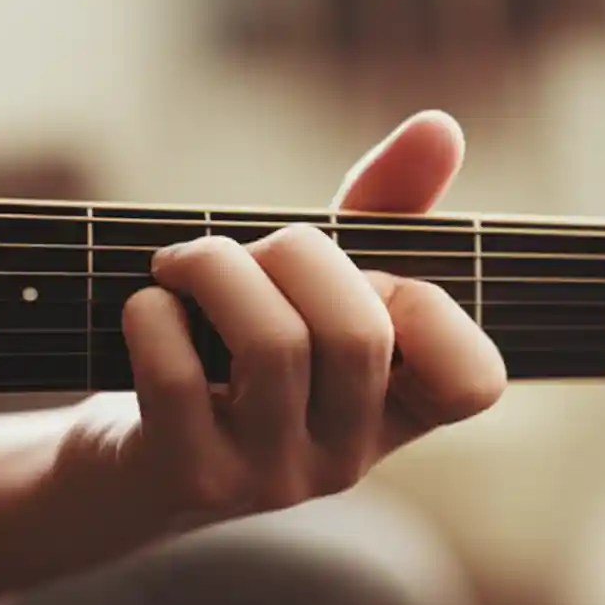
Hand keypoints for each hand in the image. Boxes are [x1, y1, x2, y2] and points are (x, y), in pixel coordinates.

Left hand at [62, 111, 506, 528]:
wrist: (132, 459)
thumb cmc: (240, 348)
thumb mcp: (317, 280)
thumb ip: (385, 206)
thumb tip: (440, 125)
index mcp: (396, 410)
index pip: (473, 382)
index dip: (432, 311)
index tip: (374, 283)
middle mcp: (346, 457)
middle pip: (357, 334)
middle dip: (295, 253)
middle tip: (247, 250)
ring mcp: (270, 478)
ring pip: (270, 345)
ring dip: (215, 267)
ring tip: (183, 262)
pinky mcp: (189, 479)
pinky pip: (178, 376)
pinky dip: (154, 314)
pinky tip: (149, 310)